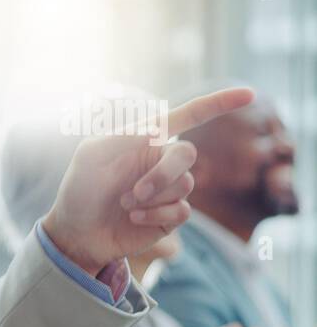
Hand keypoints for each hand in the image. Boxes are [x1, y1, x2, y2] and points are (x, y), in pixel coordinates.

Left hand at [42, 88, 253, 273]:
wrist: (76, 232)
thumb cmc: (80, 189)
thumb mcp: (92, 155)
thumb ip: (125, 135)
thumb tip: (161, 124)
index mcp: (146, 139)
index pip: (188, 116)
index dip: (218, 103)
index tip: (249, 94)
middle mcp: (162, 161)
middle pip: (187, 154)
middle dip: (163, 173)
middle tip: (134, 192)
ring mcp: (169, 188)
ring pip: (185, 184)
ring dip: (152, 196)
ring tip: (125, 203)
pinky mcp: (171, 215)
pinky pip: (182, 210)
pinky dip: (156, 214)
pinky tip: (133, 217)